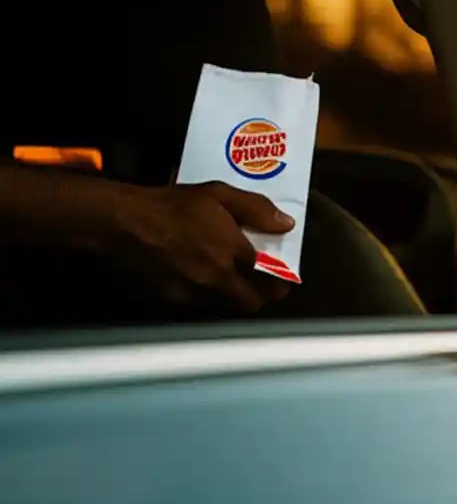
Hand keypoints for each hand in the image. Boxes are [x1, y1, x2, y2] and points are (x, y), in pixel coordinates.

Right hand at [121, 181, 295, 313]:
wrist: (123, 223)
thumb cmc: (172, 205)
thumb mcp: (219, 195)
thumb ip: (257, 210)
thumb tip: (285, 224)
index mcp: (232, 254)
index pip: (269, 276)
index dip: (279, 277)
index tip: (283, 275)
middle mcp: (216, 280)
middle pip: (250, 303)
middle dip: (262, 297)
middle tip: (264, 287)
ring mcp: (193, 294)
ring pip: (226, 308)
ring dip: (235, 300)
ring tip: (234, 283)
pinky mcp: (171, 302)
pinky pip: (199, 306)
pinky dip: (208, 299)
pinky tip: (203, 282)